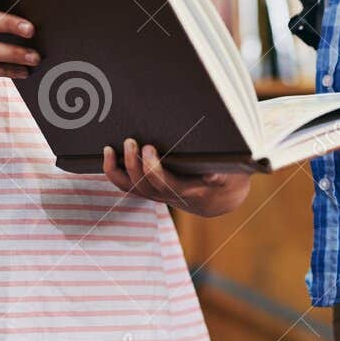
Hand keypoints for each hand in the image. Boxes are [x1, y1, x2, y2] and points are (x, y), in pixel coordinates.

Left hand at [101, 138, 250, 217]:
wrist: (219, 199)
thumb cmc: (227, 181)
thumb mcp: (231, 178)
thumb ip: (223, 177)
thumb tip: (212, 175)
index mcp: (187, 192)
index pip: (163, 184)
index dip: (151, 169)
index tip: (149, 148)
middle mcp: (168, 196)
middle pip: (143, 185)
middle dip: (133, 164)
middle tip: (131, 141)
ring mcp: (156, 194)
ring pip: (130, 188)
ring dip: (116, 169)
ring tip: (109, 148)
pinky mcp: (148, 188)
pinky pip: (126, 185)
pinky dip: (113, 171)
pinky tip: (108, 153)